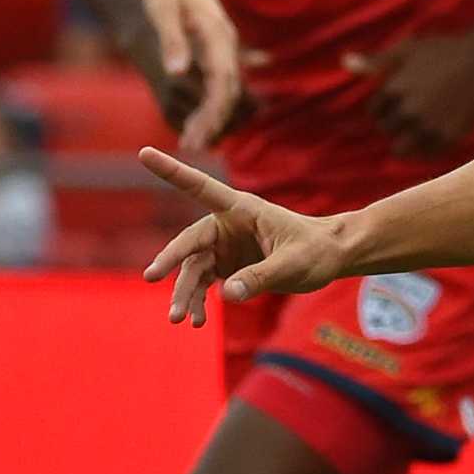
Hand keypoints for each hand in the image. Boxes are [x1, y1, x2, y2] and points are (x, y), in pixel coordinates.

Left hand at [138, 0, 243, 149]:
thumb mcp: (162, 10)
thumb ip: (172, 41)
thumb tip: (177, 74)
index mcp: (217, 35)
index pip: (222, 84)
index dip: (211, 115)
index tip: (195, 139)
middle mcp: (224, 43)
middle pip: (228, 92)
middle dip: (212, 123)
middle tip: (190, 148)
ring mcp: (220, 46)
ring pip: (226, 91)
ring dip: (213, 117)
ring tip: (192, 141)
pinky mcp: (210, 48)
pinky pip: (217, 83)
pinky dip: (208, 104)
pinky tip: (192, 118)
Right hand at [140, 151, 352, 319]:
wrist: (329, 258)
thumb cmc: (315, 250)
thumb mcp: (292, 264)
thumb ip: (261, 277)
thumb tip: (226, 295)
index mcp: (241, 209)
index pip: (200, 187)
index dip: (171, 171)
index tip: (143, 152)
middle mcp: (226, 225)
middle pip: (189, 241)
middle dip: (170, 260)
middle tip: (151, 276)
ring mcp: (224, 247)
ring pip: (192, 269)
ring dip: (184, 293)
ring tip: (179, 319)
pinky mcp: (227, 267)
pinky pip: (203, 284)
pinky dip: (198, 301)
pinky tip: (197, 321)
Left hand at [343, 28, 473, 154]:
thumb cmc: (445, 50)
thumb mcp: (408, 50)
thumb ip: (376, 61)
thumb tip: (344, 61)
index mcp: (394, 91)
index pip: (375, 113)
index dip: (386, 108)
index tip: (400, 102)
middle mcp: (408, 112)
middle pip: (388, 131)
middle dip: (396, 124)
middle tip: (415, 113)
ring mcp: (428, 127)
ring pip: (403, 149)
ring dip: (408, 142)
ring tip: (420, 130)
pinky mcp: (448, 138)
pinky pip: (427, 154)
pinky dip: (428, 148)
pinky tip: (436, 134)